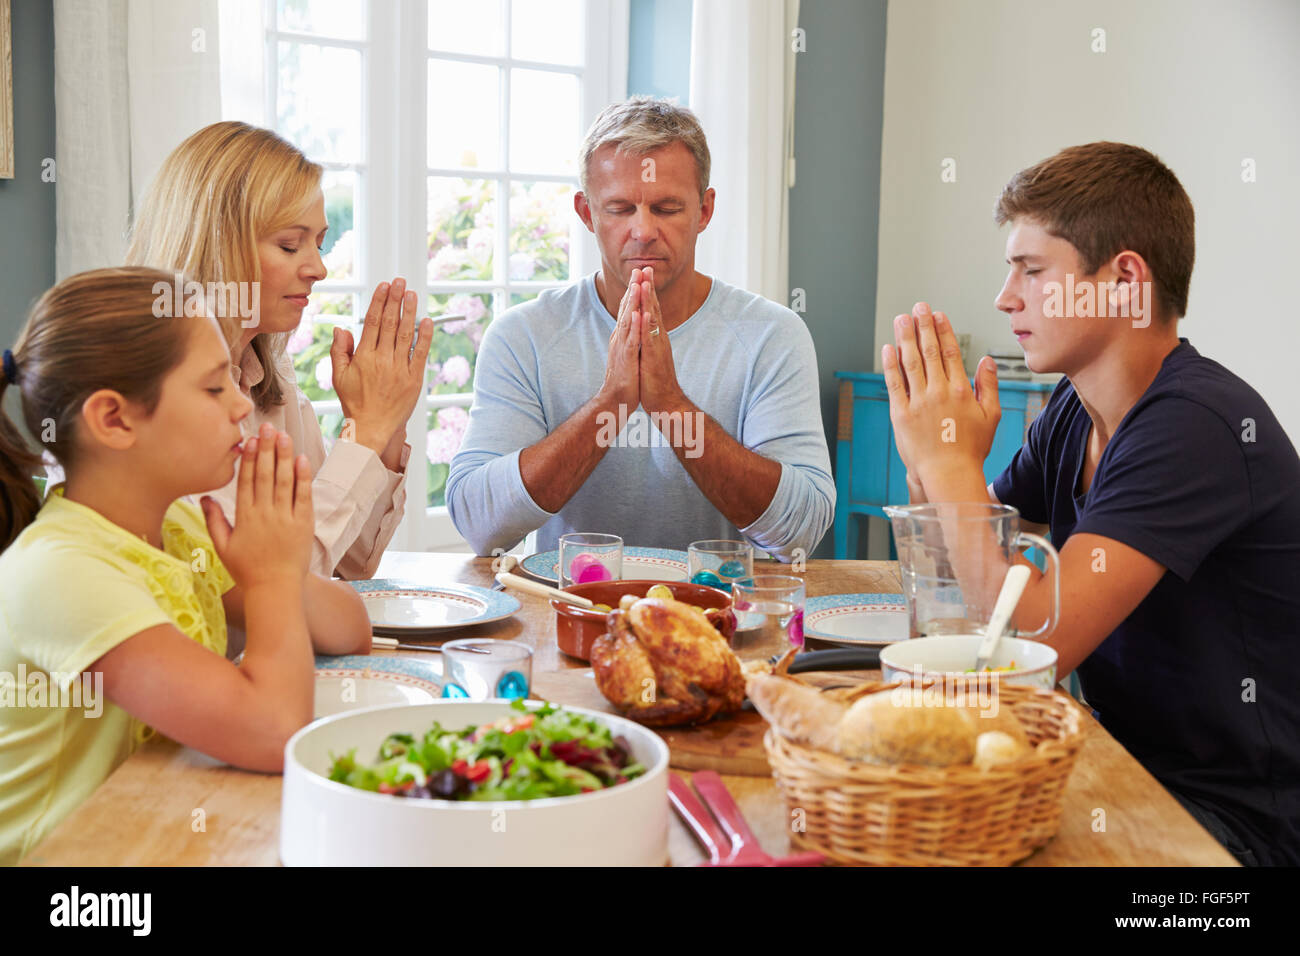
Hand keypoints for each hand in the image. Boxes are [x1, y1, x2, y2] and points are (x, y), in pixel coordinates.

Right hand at [202, 423, 313, 587]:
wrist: (274, 589)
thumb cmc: (247, 570)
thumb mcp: (222, 547)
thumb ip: (213, 520)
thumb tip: (204, 496)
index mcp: (244, 517)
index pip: (246, 481)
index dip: (248, 459)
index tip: (249, 439)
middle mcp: (265, 514)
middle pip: (265, 475)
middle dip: (266, 449)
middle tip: (268, 427)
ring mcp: (286, 518)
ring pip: (284, 482)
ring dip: (285, 457)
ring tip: (284, 436)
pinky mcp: (304, 524)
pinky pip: (304, 496)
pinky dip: (303, 478)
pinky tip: (302, 460)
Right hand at [330, 277, 432, 453]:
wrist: (373, 428)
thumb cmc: (355, 403)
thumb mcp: (339, 377)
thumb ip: (340, 351)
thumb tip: (342, 328)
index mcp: (364, 357)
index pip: (372, 323)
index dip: (379, 302)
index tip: (384, 286)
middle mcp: (382, 360)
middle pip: (390, 323)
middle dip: (395, 300)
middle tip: (400, 282)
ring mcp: (400, 369)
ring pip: (406, 335)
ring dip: (410, 312)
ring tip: (412, 294)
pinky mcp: (414, 379)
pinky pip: (420, 353)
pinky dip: (425, 336)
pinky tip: (426, 321)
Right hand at [598, 267, 642, 411]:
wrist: (617, 400)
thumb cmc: (625, 378)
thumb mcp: (628, 352)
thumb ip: (629, 337)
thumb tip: (631, 324)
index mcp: (623, 336)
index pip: (628, 309)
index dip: (633, 291)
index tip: (640, 273)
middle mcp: (620, 338)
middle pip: (626, 309)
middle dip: (632, 289)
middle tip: (638, 269)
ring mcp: (622, 348)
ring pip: (627, 321)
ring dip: (632, 302)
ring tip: (637, 285)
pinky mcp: (626, 360)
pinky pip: (631, 341)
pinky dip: (634, 327)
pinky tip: (637, 315)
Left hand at [636, 267, 687, 414]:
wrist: (665, 401)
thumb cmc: (656, 380)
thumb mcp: (651, 354)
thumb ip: (650, 339)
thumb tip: (647, 327)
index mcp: (656, 336)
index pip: (651, 309)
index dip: (647, 291)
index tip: (643, 273)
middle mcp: (659, 338)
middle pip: (654, 308)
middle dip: (649, 287)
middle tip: (645, 267)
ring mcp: (657, 347)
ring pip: (653, 320)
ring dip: (649, 301)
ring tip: (645, 283)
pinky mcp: (653, 358)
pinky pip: (650, 339)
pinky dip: (647, 325)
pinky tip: (644, 313)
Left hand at [881, 302, 999, 485]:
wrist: (949, 475)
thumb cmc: (971, 449)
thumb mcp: (991, 416)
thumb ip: (989, 385)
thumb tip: (987, 360)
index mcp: (961, 391)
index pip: (950, 352)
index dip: (943, 330)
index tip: (938, 314)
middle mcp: (939, 392)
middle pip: (929, 351)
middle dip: (923, 326)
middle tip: (918, 307)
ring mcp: (918, 402)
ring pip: (910, 363)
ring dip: (905, 338)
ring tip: (902, 319)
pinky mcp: (900, 414)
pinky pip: (894, 384)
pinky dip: (890, 364)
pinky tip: (888, 348)